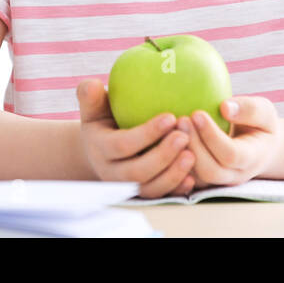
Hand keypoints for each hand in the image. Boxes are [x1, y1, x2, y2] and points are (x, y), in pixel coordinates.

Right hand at [75, 78, 197, 198]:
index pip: (122, 145)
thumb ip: (91, 96)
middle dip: (162, 156)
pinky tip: (192, 179)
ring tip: (192, 155)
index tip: (170, 117)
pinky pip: (160, 196)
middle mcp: (112, 173)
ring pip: (150, 188)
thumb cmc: (104, 120)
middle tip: (184, 136)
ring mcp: (127, 187)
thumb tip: (92, 85)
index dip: (146, 134)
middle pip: (137, 172)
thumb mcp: (94, 108)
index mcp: (100, 149)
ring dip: (172, 174)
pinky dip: (175, 190)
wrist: (102, 152)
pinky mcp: (142, 195)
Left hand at [177, 96, 283, 187]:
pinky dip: (172, 161)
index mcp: (252, 158)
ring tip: (172, 127)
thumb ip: (249, 109)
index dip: (212, 136)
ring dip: (180, 154)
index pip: (231, 154)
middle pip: (210, 170)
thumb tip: (225, 107)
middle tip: (181, 119)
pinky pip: (184, 179)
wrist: (258, 147)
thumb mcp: (264, 112)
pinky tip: (165, 138)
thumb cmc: (260, 125)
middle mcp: (234, 175)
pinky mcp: (202, 181)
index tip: (197, 113)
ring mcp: (218, 181)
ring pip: (194, 178)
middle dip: (193, 145)